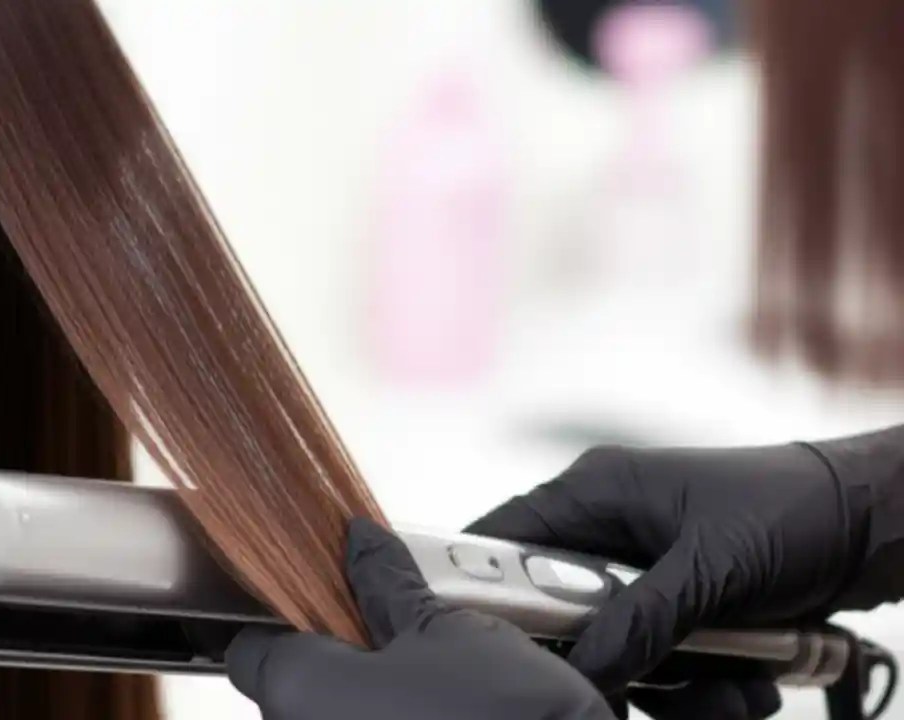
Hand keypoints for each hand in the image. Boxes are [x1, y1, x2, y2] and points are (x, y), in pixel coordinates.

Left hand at [226, 518, 613, 719]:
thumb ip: (388, 585)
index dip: (285, 615)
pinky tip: (432, 716)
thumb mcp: (448, 629)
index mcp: (300, 691)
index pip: (250, 647)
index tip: (320, 598)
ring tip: (424, 679)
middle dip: (334, 656)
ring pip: (329, 719)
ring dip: (363, 697)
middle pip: (291, 688)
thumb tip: (361, 547)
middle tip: (388, 632)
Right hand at [468, 437, 889, 709]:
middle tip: (651, 688)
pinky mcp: (683, 607)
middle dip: (617, 665)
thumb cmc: (794, 511)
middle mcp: (611, 532)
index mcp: (597, 492)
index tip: (504, 650)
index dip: (489, 591)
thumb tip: (585, 673)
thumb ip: (644, 619)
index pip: (505, 539)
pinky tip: (753, 687)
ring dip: (678, 689)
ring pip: (620, 654)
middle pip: (564, 616)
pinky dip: (707, 689)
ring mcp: (647, 573)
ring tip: (736, 692)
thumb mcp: (713, 566)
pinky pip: (666, 665)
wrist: (878, 522)